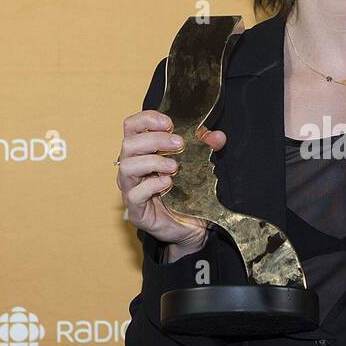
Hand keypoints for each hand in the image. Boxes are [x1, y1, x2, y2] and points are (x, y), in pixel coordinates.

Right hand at [117, 109, 226, 249]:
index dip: (146, 119)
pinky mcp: (136, 210)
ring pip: (127, 167)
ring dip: (153, 161)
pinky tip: (168, 183)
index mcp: (142, 152)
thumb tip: (217, 136)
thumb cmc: (187, 193)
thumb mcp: (198, 164)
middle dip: (155, 139)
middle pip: (129, 143)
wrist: (192, 226)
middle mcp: (132, 168)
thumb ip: (205, 147)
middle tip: (178, 143)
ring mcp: (130, 189)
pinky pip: (134, 194)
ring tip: (174, 167)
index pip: (131, 126)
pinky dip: (151, 185)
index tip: (169, 123)